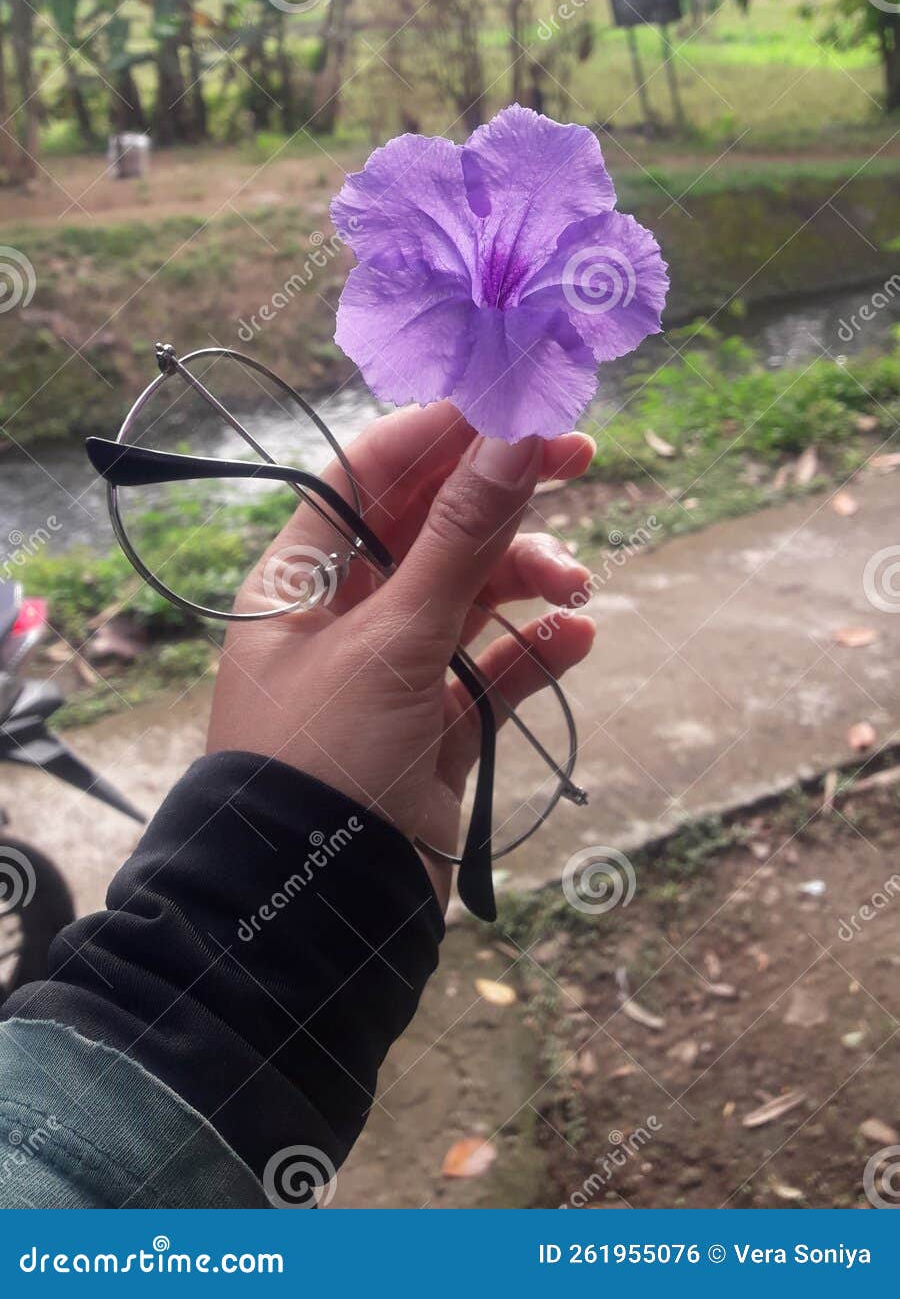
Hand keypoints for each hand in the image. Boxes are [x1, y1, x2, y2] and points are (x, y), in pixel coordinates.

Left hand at [207, 403, 595, 909]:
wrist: (317, 921)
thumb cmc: (325, 760)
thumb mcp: (393, 639)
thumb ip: (460, 538)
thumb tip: (512, 435)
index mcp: (300, 578)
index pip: (369, 473)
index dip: (441, 432)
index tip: (515, 407)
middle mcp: (342, 614)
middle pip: (429, 525)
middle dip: (501, 494)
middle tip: (581, 458)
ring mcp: (390, 672)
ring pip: (469, 594)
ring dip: (526, 577)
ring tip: (574, 589)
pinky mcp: (433, 729)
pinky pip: (491, 669)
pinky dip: (532, 651)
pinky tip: (575, 638)